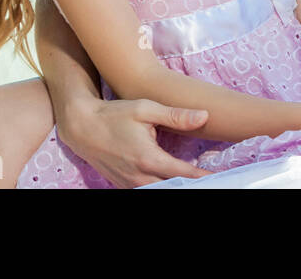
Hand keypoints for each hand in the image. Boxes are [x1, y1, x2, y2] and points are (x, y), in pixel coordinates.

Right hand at [58, 97, 215, 188]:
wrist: (82, 126)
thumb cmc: (115, 114)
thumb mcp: (146, 109)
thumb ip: (175, 115)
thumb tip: (204, 116)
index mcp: (148, 158)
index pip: (184, 174)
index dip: (203, 177)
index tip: (219, 176)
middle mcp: (139, 176)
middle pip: (173, 188)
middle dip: (192, 184)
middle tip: (210, 179)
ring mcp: (129, 183)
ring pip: (158, 191)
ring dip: (176, 186)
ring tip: (195, 180)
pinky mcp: (122, 185)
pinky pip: (145, 190)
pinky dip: (161, 187)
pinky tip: (173, 181)